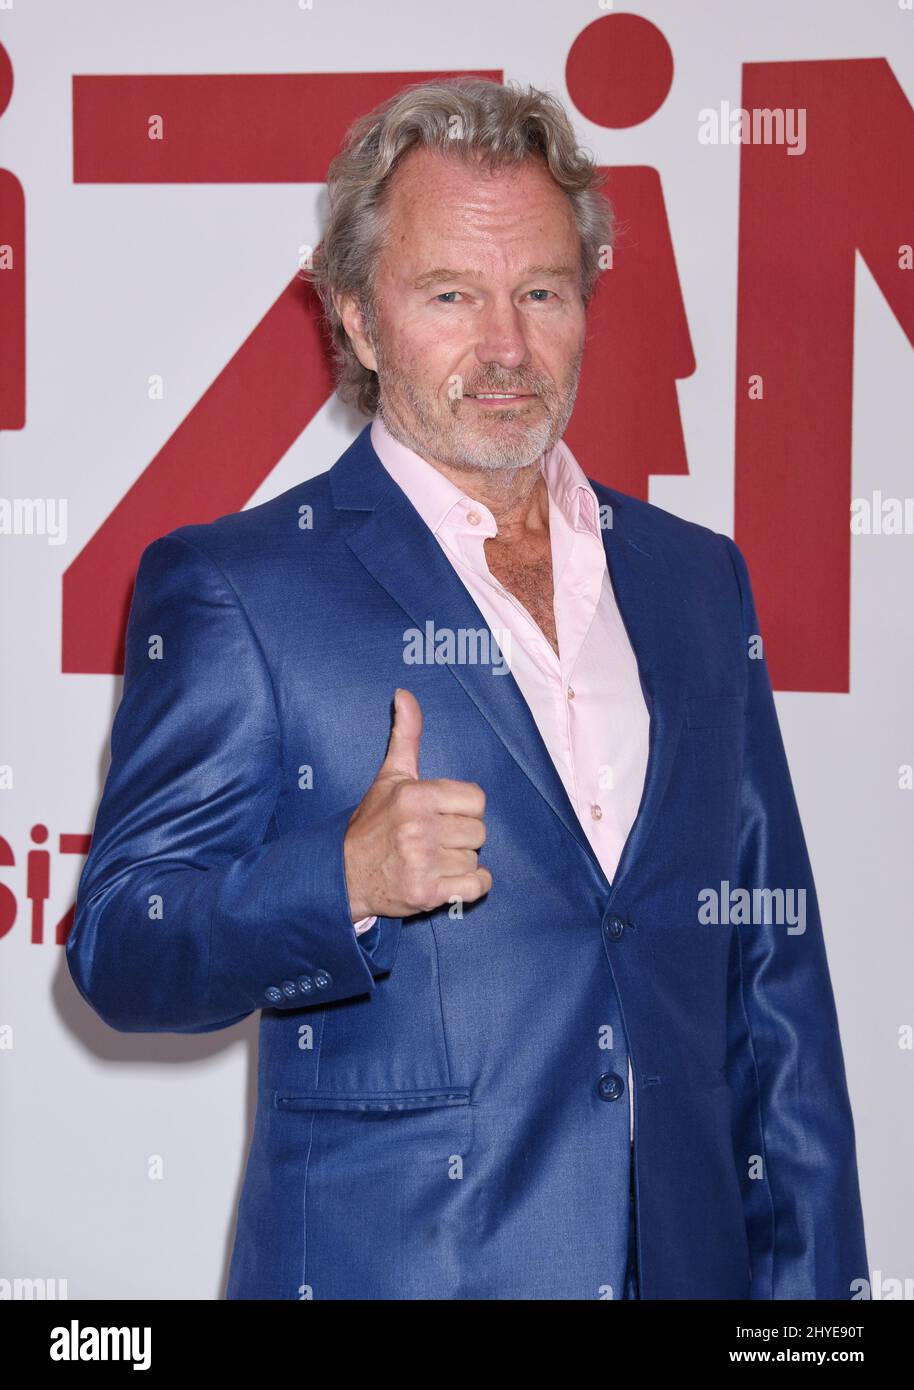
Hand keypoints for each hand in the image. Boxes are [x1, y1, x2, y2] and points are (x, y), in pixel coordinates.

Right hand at [343, 688, 491, 919]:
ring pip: (476, 858)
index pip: (476, 799)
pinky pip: (477, 886)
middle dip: (461, 837)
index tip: (442, 815)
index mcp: (415, 796)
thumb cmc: (372, 824)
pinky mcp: (426, 894)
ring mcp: (422, 862)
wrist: (343, 875)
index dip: (463, 809)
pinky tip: (449, 880)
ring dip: (460, 862)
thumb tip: (405, 693)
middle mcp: (419, 828)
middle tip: (434, 840)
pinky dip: (471, 885)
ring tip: (432, 860)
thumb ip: (406, 735)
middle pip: (479, 831)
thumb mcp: (389, 776)